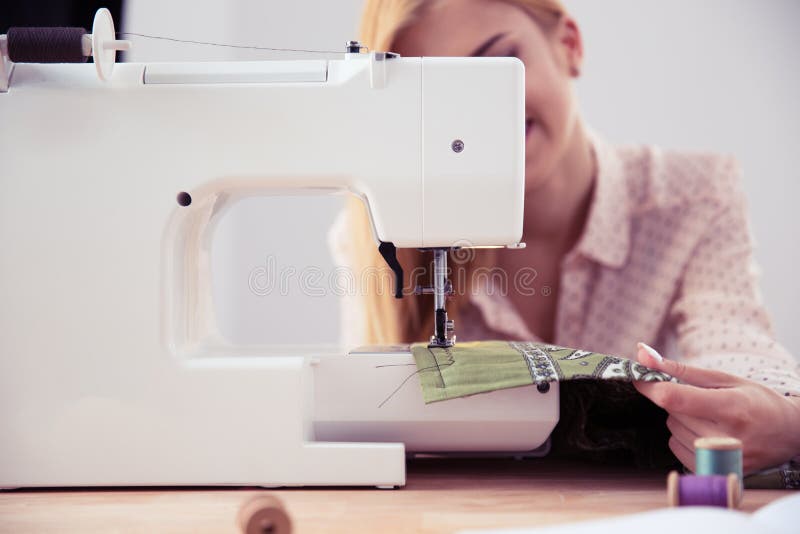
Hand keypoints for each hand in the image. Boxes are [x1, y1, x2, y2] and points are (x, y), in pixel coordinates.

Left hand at [632, 343, 799, 473]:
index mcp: (730, 408)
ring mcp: (721, 459)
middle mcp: (726, 437)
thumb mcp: (724, 378)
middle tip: (699, 399)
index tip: (639, 377)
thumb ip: (680, 368)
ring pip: (672, 430)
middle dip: (675, 400)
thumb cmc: (757, 401)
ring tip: (709, 417)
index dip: (650, 386)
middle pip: (672, 413)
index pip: (674, 398)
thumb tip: (642, 354)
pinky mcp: (715, 471)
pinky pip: (676, 449)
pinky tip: (704, 433)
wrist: (790, 434)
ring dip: (680, 420)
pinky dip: (682, 438)